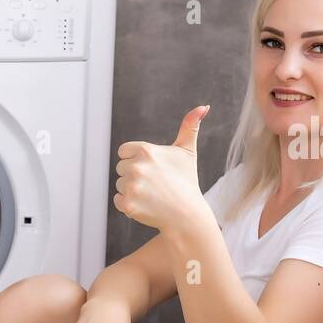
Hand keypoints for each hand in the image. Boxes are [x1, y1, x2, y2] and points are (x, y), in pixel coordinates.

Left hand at [114, 104, 210, 231]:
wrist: (187, 215)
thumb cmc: (186, 182)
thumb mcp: (187, 152)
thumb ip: (189, 127)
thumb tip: (203, 106)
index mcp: (146, 150)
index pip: (124, 152)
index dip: (135, 160)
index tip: (151, 169)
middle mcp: (137, 167)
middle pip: (121, 168)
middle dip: (134, 176)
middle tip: (154, 184)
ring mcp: (132, 186)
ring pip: (120, 185)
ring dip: (131, 190)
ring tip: (152, 195)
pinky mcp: (128, 204)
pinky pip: (118, 200)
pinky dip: (128, 204)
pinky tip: (146, 205)